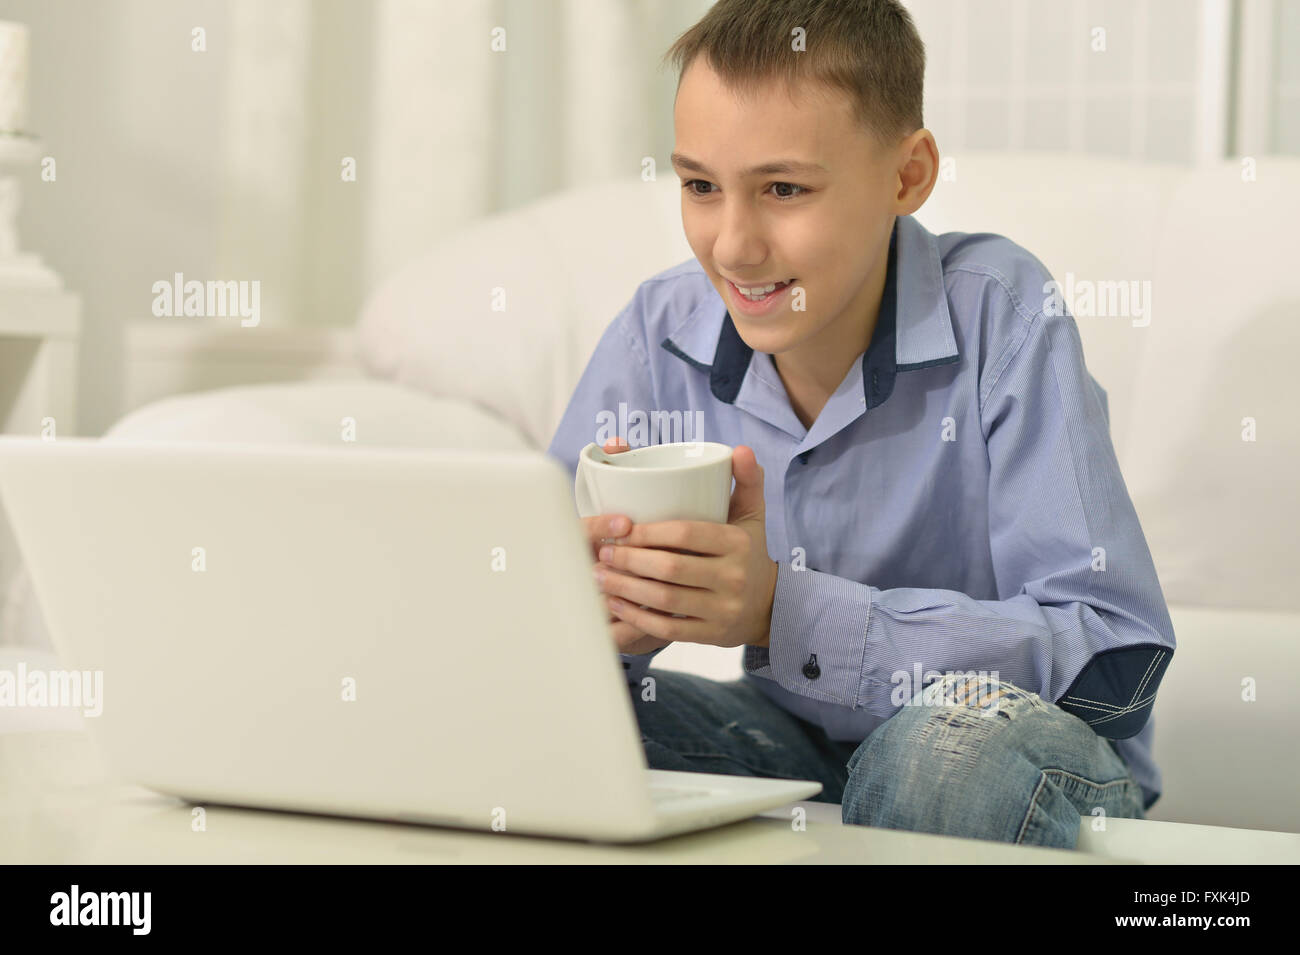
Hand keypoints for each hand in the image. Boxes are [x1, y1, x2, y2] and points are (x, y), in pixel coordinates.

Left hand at [594, 445, 777, 648]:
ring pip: (666, 599)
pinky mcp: (711, 635)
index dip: (648, 532)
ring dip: (627, 588)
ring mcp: (722, 609)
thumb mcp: (752, 515)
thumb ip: (746, 480)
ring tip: (600, 577)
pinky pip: (668, 629)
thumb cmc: (749, 552)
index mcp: (738, 542)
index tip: (620, 529)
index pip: (686, 533)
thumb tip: (739, 449)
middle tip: (602, 553)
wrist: (768, 606)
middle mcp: (733, 577)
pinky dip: (638, 617)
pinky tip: (616, 605)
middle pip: (671, 568)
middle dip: (630, 560)